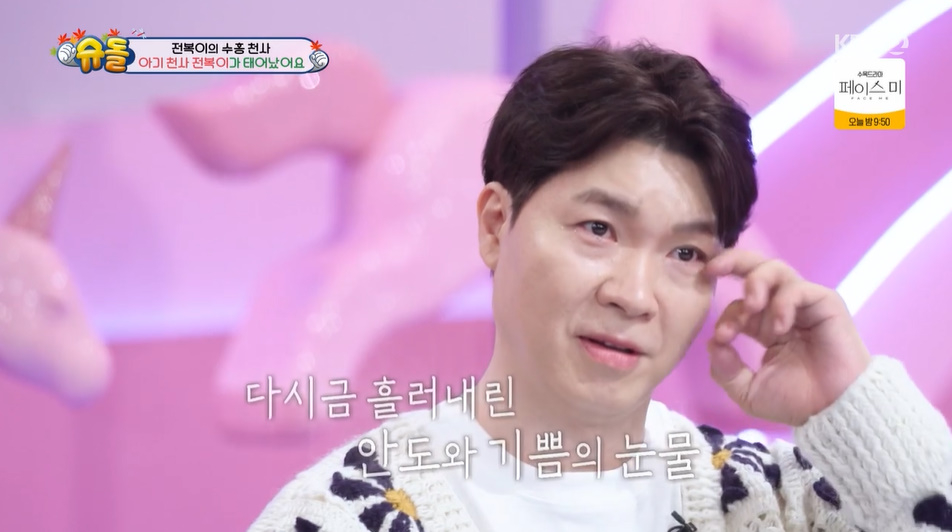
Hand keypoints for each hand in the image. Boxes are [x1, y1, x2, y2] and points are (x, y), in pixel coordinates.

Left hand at [704, 249, 871, 426]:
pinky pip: (798, 288)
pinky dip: (783, 303)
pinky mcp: (825, 303)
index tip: (721, 338)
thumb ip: (725, 369)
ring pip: (776, 270)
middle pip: (754, 268)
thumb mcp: (748, 391)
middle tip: (712, 269)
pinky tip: (780, 328)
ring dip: (756, 282)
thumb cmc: (796, 401)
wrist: (833, 411)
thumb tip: (711, 343)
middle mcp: (782, 309)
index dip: (726, 317)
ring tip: (751, 305)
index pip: (738, 304)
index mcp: (763, 326)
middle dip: (730, 261)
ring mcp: (803, 304)